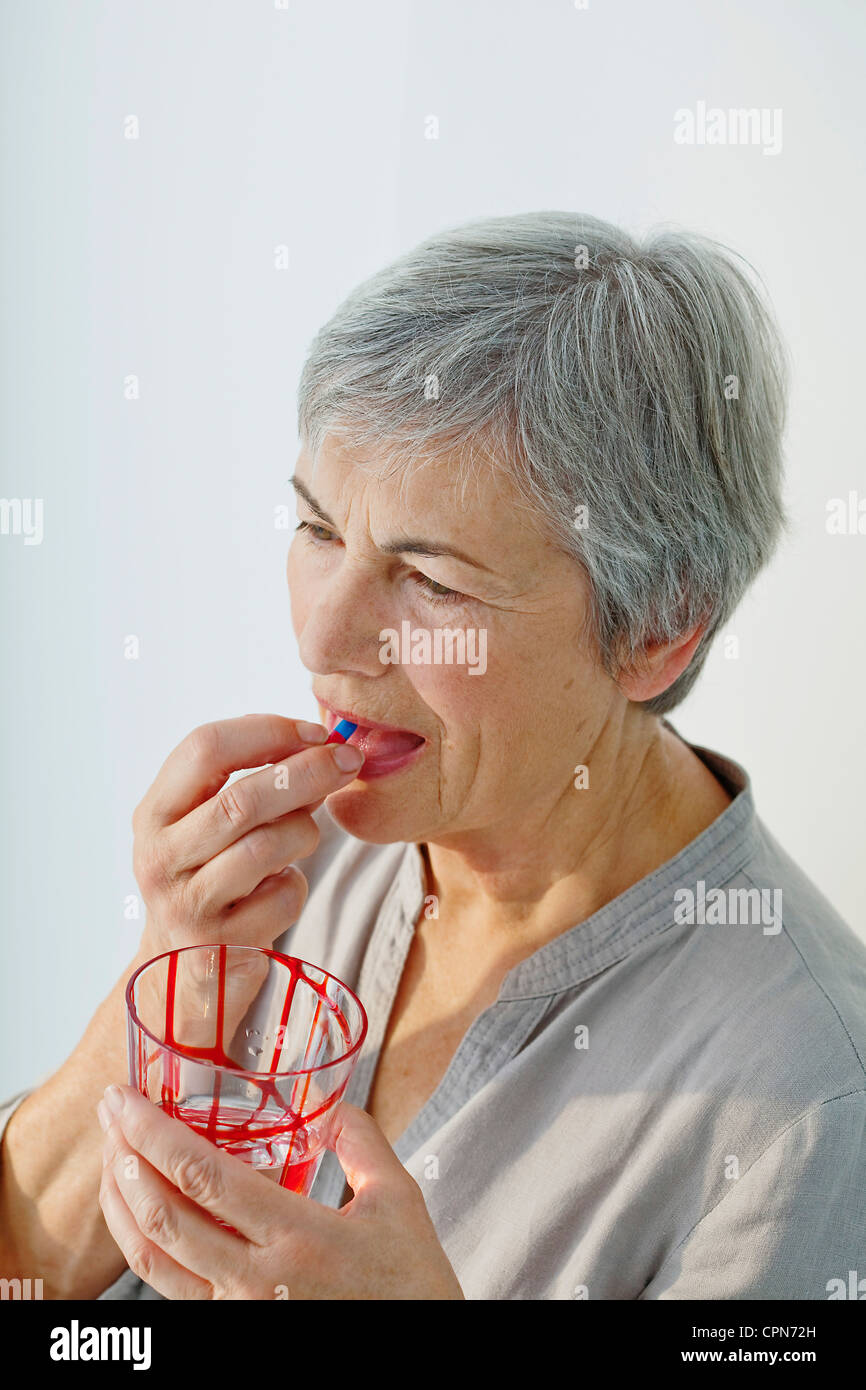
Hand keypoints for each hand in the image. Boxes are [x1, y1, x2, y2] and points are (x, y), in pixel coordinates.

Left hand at [97, 1085, 464, 1300]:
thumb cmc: (412, 1280)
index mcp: (299, 1236)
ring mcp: (238, 1315)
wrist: (422, 1355)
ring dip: (121, 1205)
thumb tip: (328, 1101)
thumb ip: (360, 1141)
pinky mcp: (232, 1333)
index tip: (127, 1099)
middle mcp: (256, 1282)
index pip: (205, 1178)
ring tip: (112, 1159)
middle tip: (110, 1114)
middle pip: (165, 1216)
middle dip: (124, 1157)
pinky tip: (140, 1214)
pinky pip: (171, 1290)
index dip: (154, 1134)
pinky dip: (143, 1245)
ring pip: (153, 1262)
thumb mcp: (398, 1198)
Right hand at [132, 714, 364, 959]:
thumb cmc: (214, 880)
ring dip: (303, 833)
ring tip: (304, 838)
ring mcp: (185, 905)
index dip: (267, 732)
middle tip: (349, 760)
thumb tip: (323, 748)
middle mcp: (159, 857)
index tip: (316, 734)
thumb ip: (258, 785)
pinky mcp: (218, 945)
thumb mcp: (215, 827)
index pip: (204, 749)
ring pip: (266, 846)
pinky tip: (280, 889)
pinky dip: (297, 884)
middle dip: (306, 772)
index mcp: (154, 813)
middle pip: (239, 799)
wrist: (188, 972)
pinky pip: (283, 896)